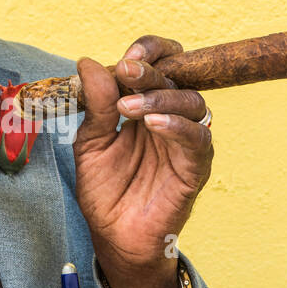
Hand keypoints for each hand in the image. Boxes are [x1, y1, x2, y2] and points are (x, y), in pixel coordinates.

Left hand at [73, 34, 212, 287]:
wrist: (114, 237)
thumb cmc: (105, 190)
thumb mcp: (91, 142)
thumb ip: (95, 105)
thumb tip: (89, 61)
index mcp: (147, 104)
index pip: (160, 63)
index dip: (151, 51)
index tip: (128, 55)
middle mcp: (171, 117)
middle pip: (176, 78)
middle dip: (150, 70)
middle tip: (127, 70)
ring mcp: (185, 141)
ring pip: (191, 103)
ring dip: (160, 98)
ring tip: (128, 107)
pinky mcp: (195, 167)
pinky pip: (197, 139)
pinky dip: (177, 126)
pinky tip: (153, 125)